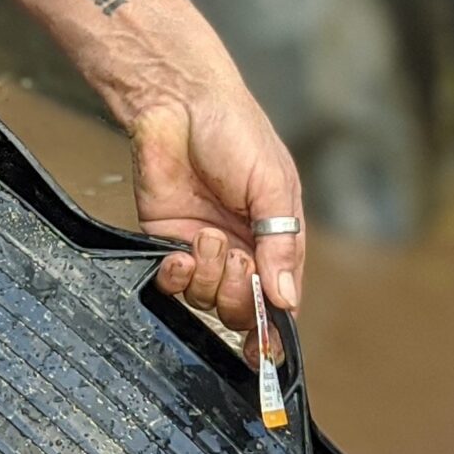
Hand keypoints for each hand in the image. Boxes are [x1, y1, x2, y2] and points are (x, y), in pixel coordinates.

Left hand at [131, 82, 306, 353]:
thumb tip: (286, 299)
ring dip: (210, 277)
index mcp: (276, 238)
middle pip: (243, 308)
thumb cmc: (235, 131)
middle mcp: (242, 248)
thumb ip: (280, 244)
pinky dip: (177, 276)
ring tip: (209, 236)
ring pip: (208, 299)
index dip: (274, 328)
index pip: (281, 298)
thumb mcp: (273, 185)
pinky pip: (173, 282)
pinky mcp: (166, 240)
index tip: (267, 351)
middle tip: (239, 261)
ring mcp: (203, 247)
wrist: (177, 102)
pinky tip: (180, 253)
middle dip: (241, 296)